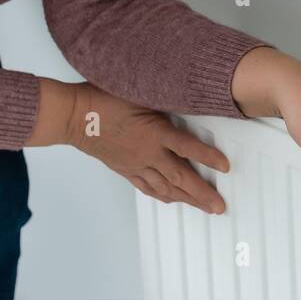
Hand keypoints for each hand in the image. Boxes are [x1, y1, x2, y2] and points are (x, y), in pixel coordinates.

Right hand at [65, 82, 229, 213]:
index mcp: (154, 132)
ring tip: (204, 208)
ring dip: (187, 199)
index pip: (188, 148)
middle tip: (219, 206)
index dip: (208, 158)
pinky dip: (163, 195)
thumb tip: (186, 94)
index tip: (225, 167)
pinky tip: (173, 200)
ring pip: (166, 187)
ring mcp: (136, 164)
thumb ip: (164, 98)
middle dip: (203, 193)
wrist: (75, 116)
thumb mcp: (139, 91)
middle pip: (181, 177)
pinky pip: (148, 188)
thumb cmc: (103, 98)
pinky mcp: (125, 169)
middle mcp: (148, 153)